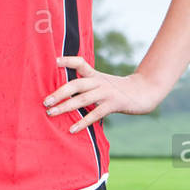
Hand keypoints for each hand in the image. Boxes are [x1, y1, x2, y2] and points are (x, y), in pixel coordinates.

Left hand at [44, 57, 167, 131]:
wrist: (144, 92)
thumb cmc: (119, 91)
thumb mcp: (104, 83)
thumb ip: (88, 85)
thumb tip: (68, 93)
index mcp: (96, 75)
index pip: (80, 63)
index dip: (67, 61)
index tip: (54, 61)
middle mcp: (99, 82)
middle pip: (76, 84)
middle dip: (59, 92)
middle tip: (45, 101)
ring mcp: (106, 93)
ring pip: (82, 99)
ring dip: (65, 106)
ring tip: (51, 113)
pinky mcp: (112, 105)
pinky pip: (94, 114)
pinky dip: (82, 122)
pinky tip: (72, 129)